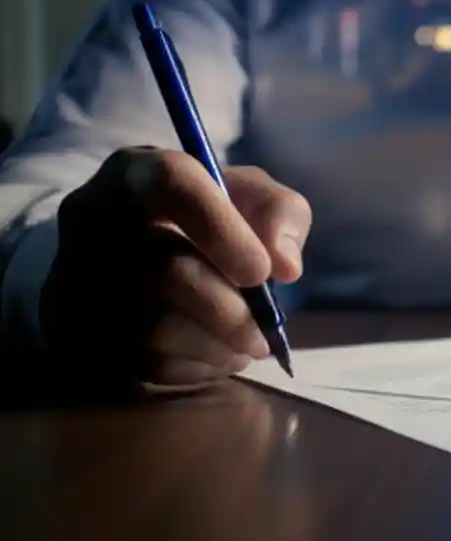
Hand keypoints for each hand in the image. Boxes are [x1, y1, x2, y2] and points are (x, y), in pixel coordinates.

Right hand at [41, 148, 311, 387]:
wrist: (125, 260)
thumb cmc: (203, 222)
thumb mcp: (247, 198)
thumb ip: (279, 214)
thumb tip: (285, 266)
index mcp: (138, 172)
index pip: (174, 184)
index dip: (223, 231)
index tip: (262, 272)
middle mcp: (93, 218)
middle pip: (166, 271)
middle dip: (231, 312)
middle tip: (266, 332)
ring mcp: (75, 277)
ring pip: (155, 327)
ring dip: (217, 345)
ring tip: (244, 344)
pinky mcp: (76, 332)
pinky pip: (142, 364)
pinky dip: (193, 368)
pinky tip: (211, 354)